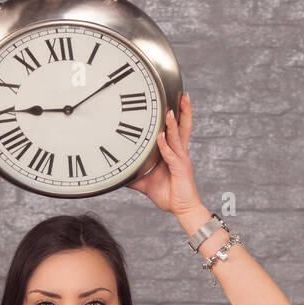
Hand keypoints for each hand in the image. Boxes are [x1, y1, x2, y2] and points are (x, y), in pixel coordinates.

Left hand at [127, 92, 203, 217]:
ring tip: (169, 109)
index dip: (175, 117)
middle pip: (183, 127)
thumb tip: (119, 175)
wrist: (182, 210)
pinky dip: (164, 145)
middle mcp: (179, 153)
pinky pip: (171, 154)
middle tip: (182, 94)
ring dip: (172, 123)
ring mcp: (181, 160)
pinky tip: (159, 136)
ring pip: (177, 137)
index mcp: (174, 154)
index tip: (172, 101)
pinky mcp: (180, 168)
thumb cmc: (169, 196)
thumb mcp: (146, 184)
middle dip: (184, 111)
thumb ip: (134, 177)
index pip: (175, 131)